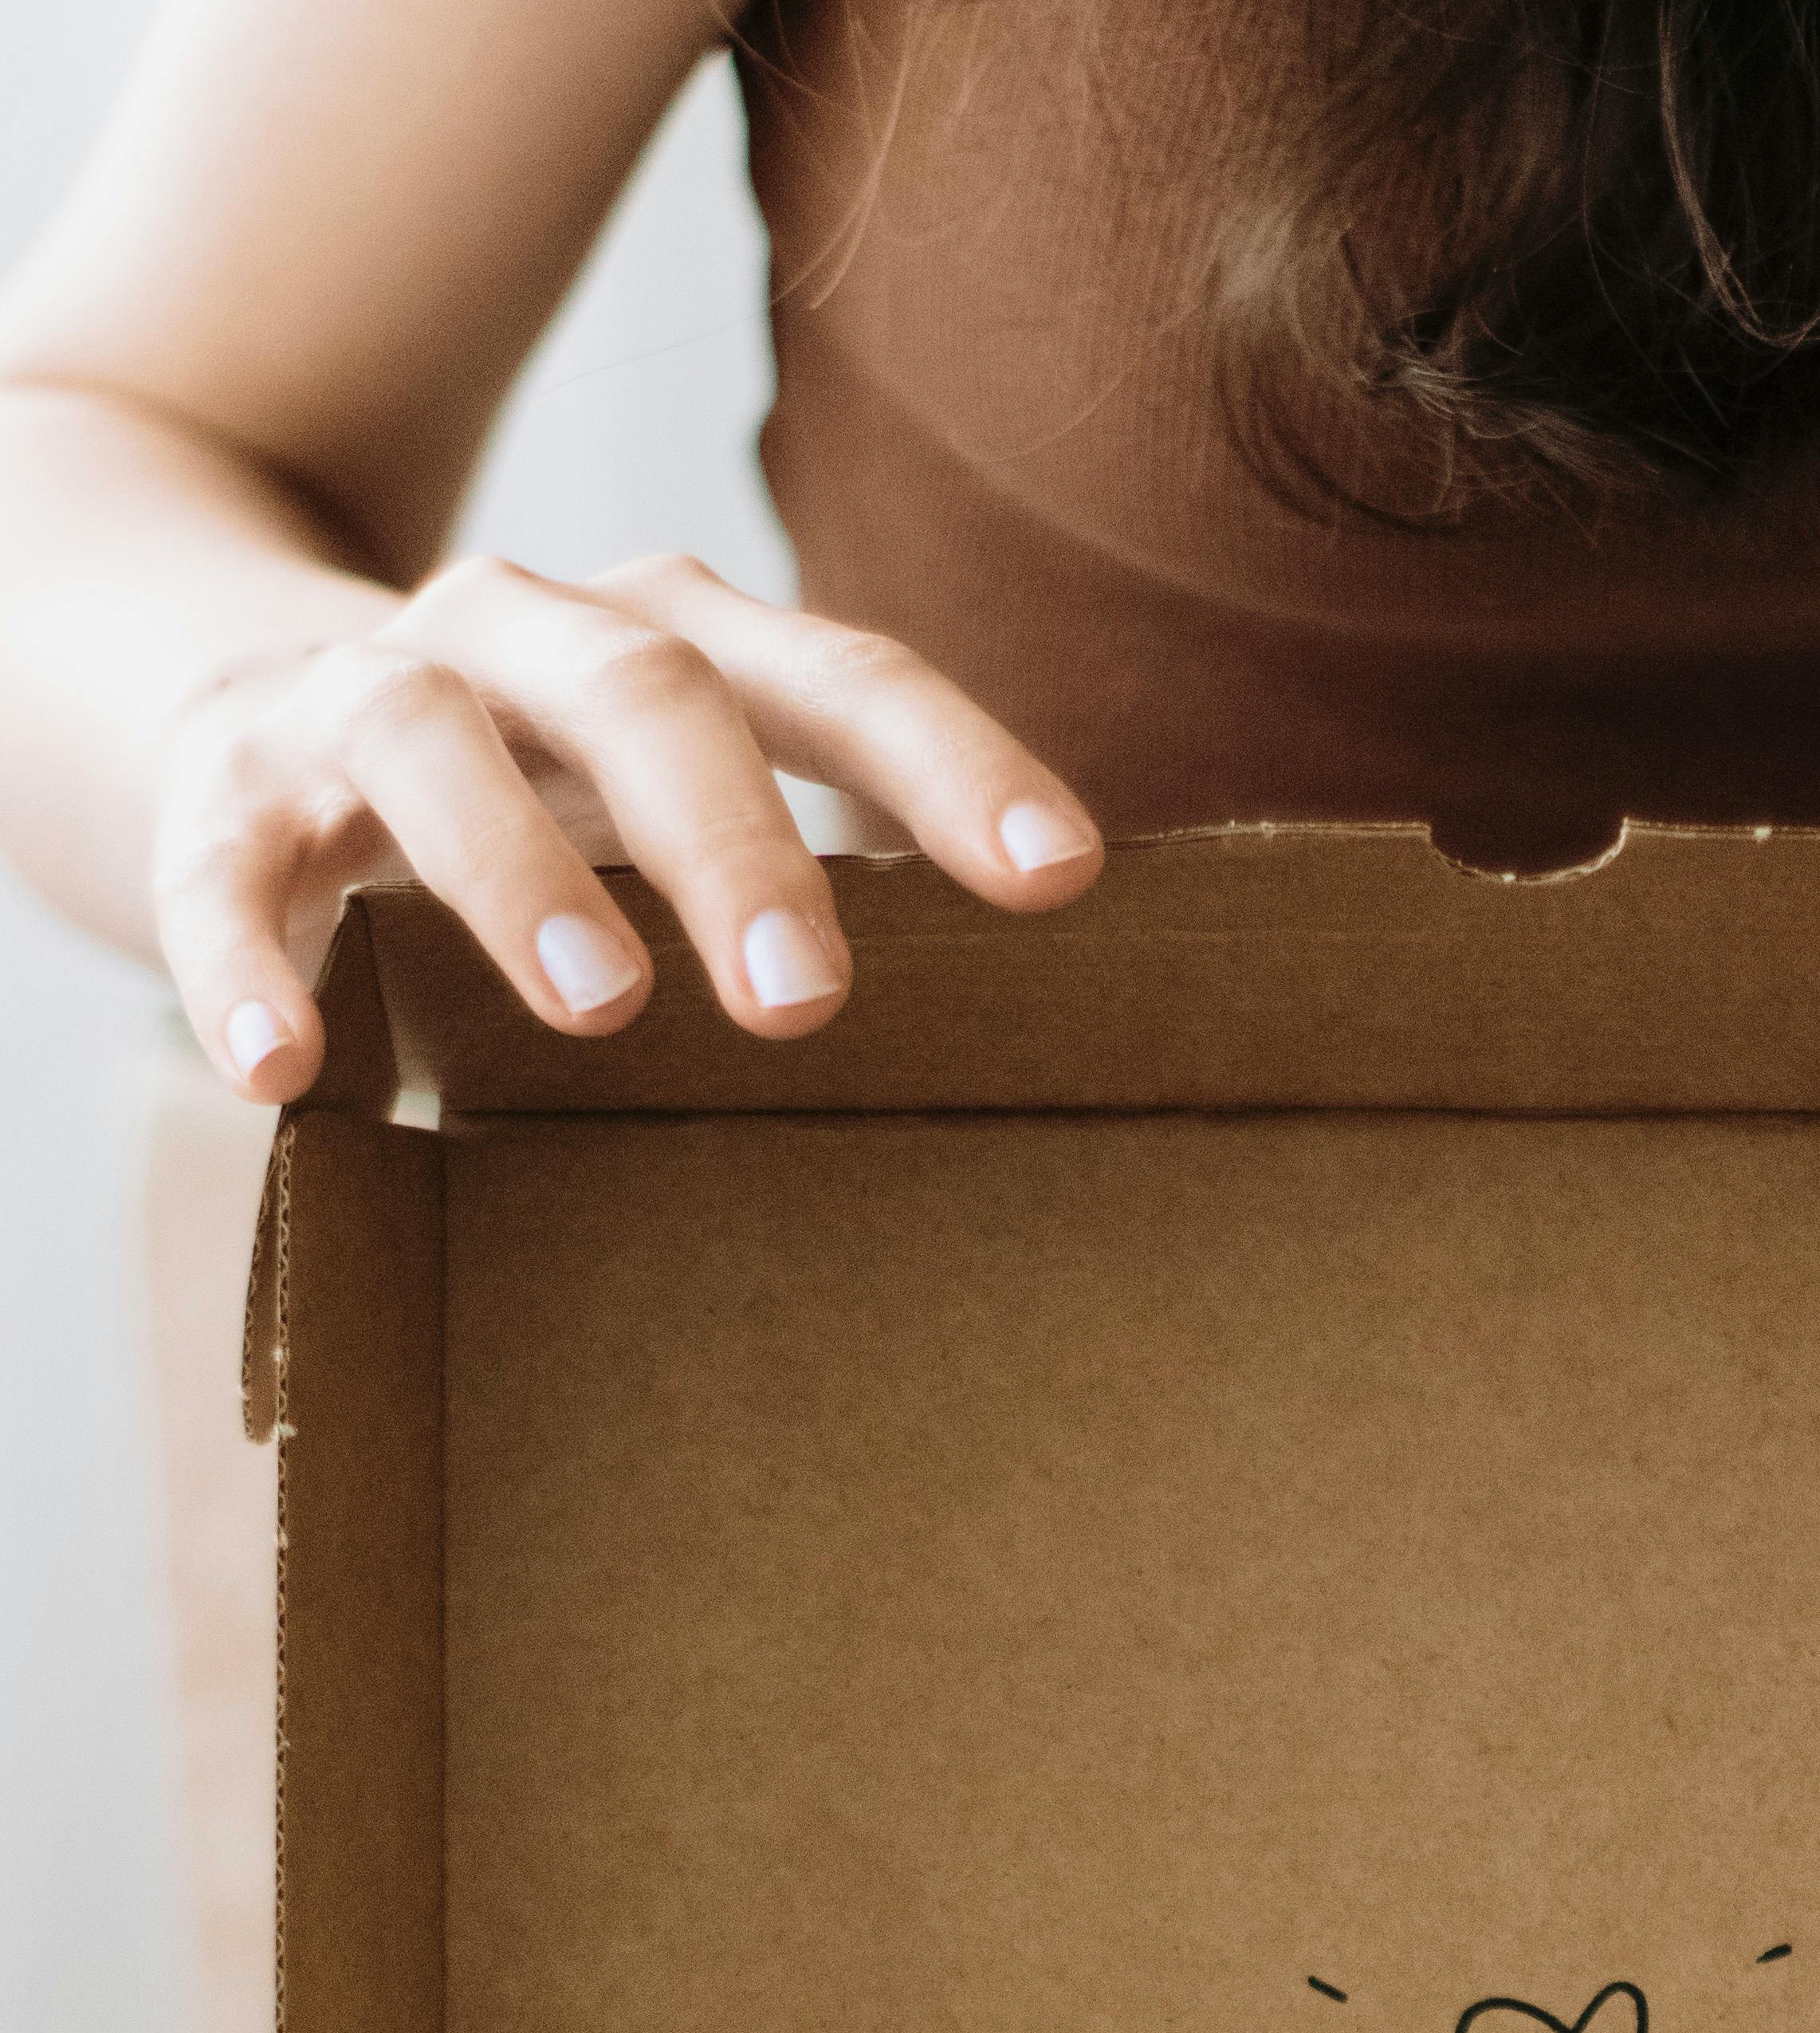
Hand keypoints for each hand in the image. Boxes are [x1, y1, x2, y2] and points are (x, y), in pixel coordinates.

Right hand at [154, 551, 1100, 1102]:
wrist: (230, 708)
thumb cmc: (528, 802)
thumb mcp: (666, 813)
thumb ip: (803, 889)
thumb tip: (1019, 1049)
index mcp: (668, 643)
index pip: (838, 681)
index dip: (953, 766)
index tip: (1058, 876)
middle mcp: (520, 637)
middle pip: (645, 688)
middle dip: (732, 832)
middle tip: (807, 994)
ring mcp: (357, 696)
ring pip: (434, 738)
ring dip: (518, 867)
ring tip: (599, 1005)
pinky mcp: (222, 791)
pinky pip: (228, 868)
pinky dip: (249, 963)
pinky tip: (285, 1069)